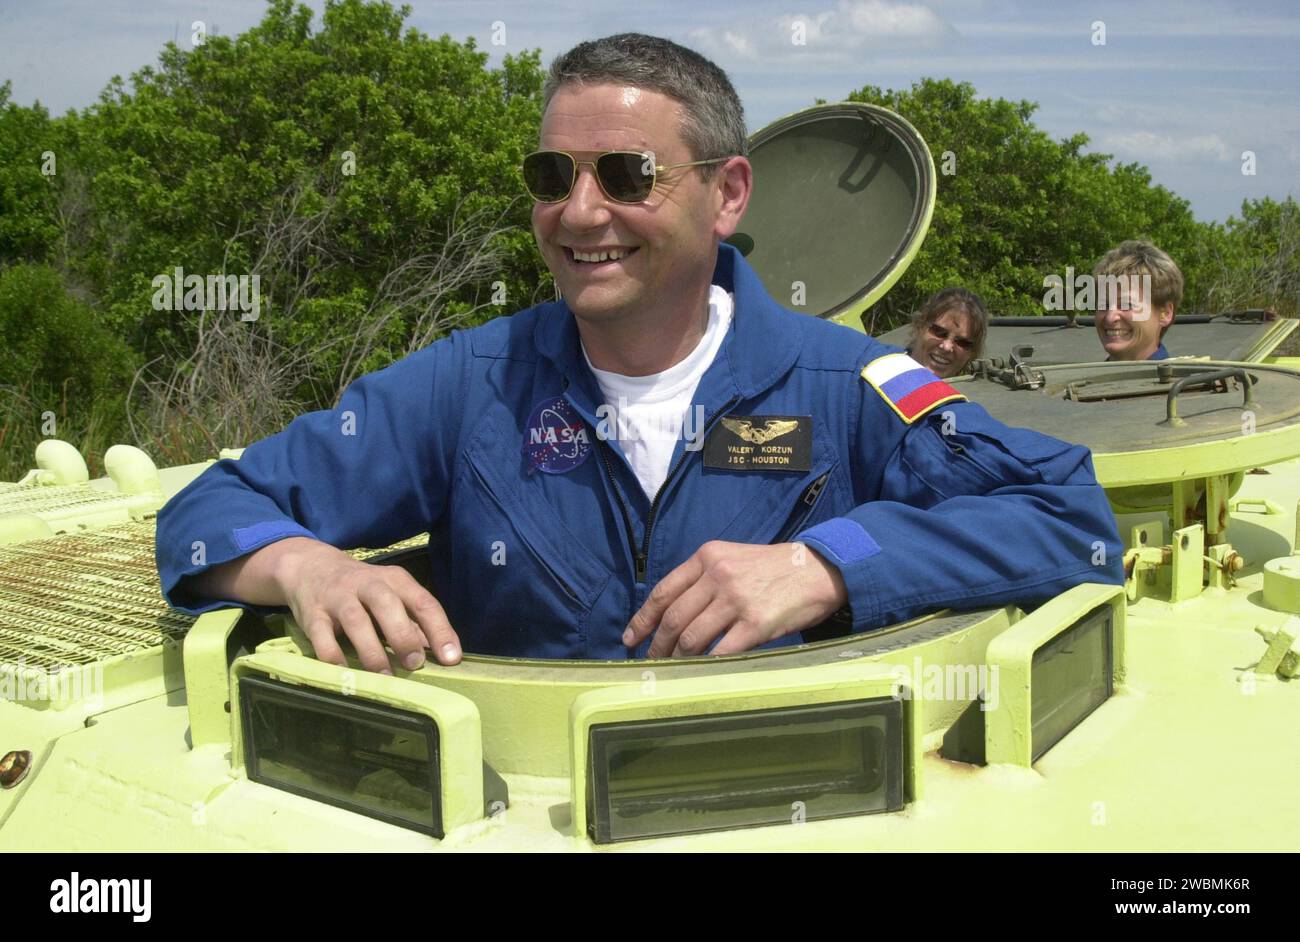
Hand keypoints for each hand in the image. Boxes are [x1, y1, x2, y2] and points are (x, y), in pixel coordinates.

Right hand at [273, 540, 462, 673]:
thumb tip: (443, 654)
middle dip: (403, 635)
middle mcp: (367, 584)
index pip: (423, 602)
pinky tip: (346, 675)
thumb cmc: (362, 589)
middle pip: (387, 604)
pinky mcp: (312, 614)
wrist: (310, 568)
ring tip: (385, 677)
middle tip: (414, 664)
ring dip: (372, 651)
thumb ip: (415, 622)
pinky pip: (322, 637)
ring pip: (356, 620)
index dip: (439, 630)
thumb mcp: (392, 595)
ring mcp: (337, 597)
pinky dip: (334, 657)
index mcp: (395, 580)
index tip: (451, 658)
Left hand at [623, 540, 847, 657]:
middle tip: (651, 662)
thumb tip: (672, 615)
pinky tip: (699, 674)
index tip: (631, 639)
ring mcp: (736, 599)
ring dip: (677, 659)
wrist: (818, 570)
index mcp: (707, 556)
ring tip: (673, 670)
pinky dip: (705, 666)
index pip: (663, 592)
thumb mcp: (733, 558)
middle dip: (656, 645)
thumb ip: (703, 579)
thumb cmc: (773, 568)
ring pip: (691, 637)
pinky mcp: (756, 623)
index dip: (642, 619)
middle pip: (673, 618)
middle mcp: (718, 575)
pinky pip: (720, 652)